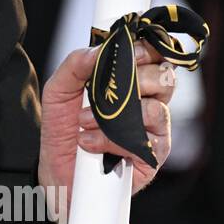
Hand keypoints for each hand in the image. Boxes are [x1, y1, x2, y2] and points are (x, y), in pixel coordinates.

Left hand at [38, 42, 174, 223]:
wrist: (58, 173)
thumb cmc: (63, 131)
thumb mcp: (58, 93)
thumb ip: (75, 66)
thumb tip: (98, 49)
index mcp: (131, 83)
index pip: (154, 58)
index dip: (146, 50)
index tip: (127, 51)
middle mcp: (148, 104)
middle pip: (165, 78)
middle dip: (136, 78)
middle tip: (107, 87)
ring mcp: (154, 131)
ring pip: (158, 109)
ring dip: (116, 113)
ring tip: (84, 122)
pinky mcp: (153, 157)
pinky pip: (144, 141)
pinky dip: (112, 140)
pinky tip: (89, 143)